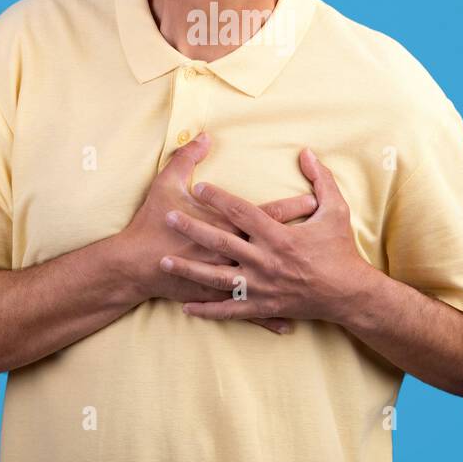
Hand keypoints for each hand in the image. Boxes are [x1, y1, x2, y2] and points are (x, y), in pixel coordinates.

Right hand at [116, 131, 316, 334]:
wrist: (135, 265)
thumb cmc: (152, 223)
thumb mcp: (167, 183)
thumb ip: (188, 158)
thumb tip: (205, 136)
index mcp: (227, 226)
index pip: (266, 214)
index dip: (292, 206)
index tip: (314, 199)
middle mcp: (233, 253)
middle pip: (275, 244)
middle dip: (303, 237)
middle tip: (327, 234)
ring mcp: (227, 279)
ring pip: (268, 281)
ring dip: (292, 280)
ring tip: (319, 280)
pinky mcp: (218, 299)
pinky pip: (247, 312)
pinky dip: (268, 320)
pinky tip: (289, 325)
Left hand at [159, 147, 373, 324]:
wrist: (349, 295)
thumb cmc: (341, 251)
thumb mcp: (336, 210)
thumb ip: (321, 180)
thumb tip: (307, 153)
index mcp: (279, 237)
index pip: (241, 211)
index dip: (218, 198)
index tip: (198, 186)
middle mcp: (265, 261)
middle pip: (221, 242)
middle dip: (192, 228)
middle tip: (168, 217)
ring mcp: (261, 287)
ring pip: (217, 278)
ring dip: (189, 269)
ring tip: (165, 261)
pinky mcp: (263, 306)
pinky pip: (230, 310)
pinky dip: (208, 309)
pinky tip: (186, 307)